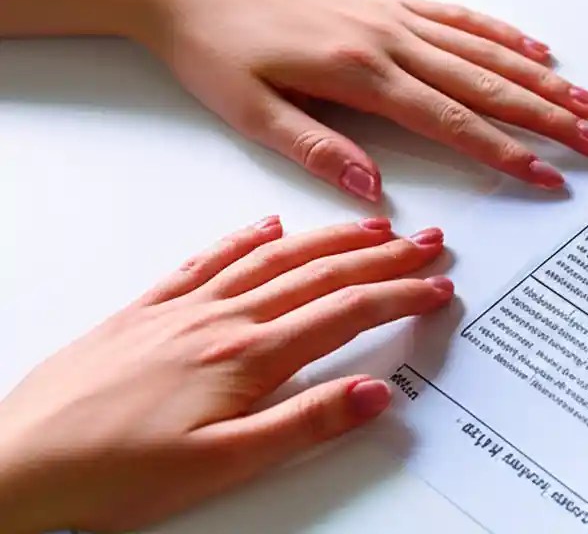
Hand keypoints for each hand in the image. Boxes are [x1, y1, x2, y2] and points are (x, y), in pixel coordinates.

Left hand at [0, 216, 452, 532]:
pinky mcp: (147, 310)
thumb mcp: (222, 465)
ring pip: (273, 259)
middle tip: (428, 242)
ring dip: (330, 240)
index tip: (437, 287)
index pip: (344, 315)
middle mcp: (220, 320)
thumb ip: (304, 425)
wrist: (20, 460)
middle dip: (383, 257)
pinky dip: (245, 237)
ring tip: (372, 226)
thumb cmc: (113, 471)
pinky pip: (207, 259)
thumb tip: (374, 395)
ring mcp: (182, 308)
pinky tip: (266, 226)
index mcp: (246, 357)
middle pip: (320, 276)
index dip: (399, 297)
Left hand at [137, 0, 587, 200]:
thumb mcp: (250, 111)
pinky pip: (457, 17)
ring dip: (539, 78)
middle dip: (546, 116)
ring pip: (483, 51)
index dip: (505, 152)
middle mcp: (389, 40)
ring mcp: (392, 17)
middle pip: (486, 85)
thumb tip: (373, 189)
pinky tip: (533, 48)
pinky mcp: (386, 2)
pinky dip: (501, 33)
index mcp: (360, 74)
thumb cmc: (214, 49)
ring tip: (586, 101)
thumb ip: (316, 149)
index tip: (548, 175)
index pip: (450, 121)